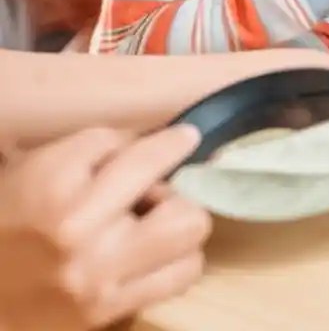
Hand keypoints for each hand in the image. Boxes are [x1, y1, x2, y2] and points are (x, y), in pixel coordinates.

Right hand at [0, 126, 210, 330]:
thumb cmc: (9, 229)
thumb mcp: (33, 176)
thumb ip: (91, 154)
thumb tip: (154, 145)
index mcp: (50, 185)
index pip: (119, 143)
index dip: (157, 142)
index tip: (182, 138)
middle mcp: (75, 228)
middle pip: (170, 188)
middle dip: (170, 187)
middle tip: (154, 197)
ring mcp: (96, 274)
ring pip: (190, 227)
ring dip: (181, 223)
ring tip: (156, 228)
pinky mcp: (109, 309)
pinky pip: (183, 274)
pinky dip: (179, 260)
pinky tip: (155, 258)